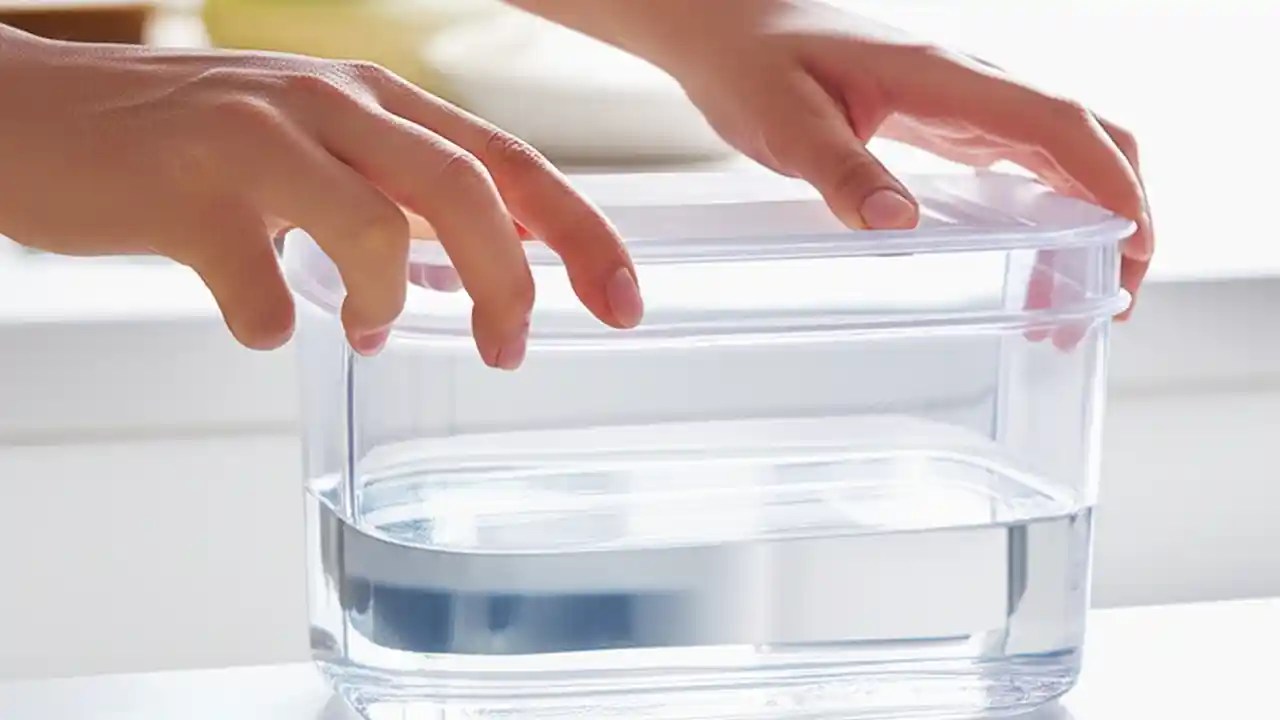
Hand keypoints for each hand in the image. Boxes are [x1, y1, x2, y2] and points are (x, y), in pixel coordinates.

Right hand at [0, 28, 642, 366]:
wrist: (33, 112)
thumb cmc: (187, 139)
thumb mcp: (317, 146)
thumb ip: (400, 193)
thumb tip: (484, 263)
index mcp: (373, 100)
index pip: (510, 162)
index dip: (583, 234)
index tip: (622, 303)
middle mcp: (327, 105)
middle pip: (466, 193)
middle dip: (508, 285)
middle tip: (509, 351)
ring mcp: (252, 141)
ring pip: (373, 229)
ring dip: (387, 303)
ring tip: (370, 330)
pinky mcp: (180, 193)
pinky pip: (255, 288)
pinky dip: (271, 324)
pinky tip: (260, 321)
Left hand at [514, 0, 1152, 314]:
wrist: (734, 26)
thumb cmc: (755, 63)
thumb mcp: (787, 125)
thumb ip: (841, 171)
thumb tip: (898, 226)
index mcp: (944, 77)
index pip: (1059, 124)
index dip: (1110, 184)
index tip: (1135, 247)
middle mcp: (971, 85)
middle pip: (1087, 138)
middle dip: (1123, 214)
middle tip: (1113, 300)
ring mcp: (966, 101)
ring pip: (1063, 153)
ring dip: (1090, 219)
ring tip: (1074, 301)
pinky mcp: (950, 119)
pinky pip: (1025, 161)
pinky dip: (1052, 209)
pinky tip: (1036, 256)